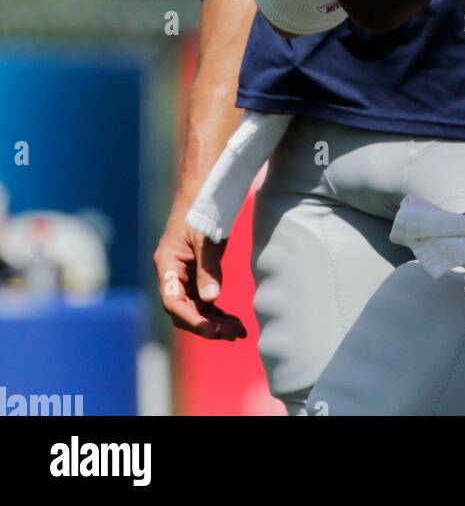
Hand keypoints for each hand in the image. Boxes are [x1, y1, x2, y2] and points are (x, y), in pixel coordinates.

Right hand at [153, 215, 245, 340]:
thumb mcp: (205, 238)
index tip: (211, 330)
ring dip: (216, 322)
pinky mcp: (197, 274)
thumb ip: (207, 268)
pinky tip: (234, 322)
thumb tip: (211, 300)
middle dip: (207, 325)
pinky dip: (218, 312)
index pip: (173, 301)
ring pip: (197, 308)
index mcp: (167, 265)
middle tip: (233, 334)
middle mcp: (173, 275)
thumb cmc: (201, 209)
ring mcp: (185, 276)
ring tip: (240, 333)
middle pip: (185, 310)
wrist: (203, 188)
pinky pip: (205, 300)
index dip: (191, 319)